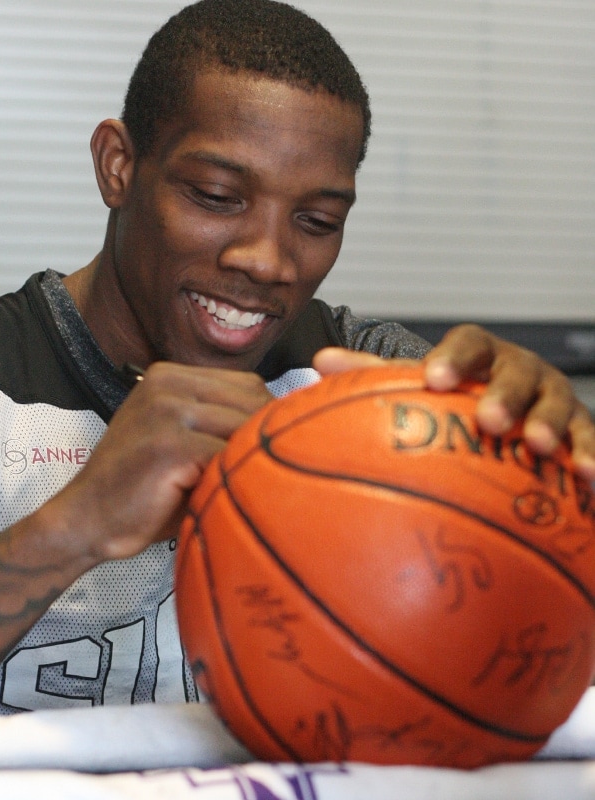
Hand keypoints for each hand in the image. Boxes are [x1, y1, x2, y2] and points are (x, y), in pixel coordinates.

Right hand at [44, 362, 272, 562]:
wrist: (87, 519)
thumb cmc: (143, 489)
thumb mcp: (180, 440)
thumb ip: (219, 424)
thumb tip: (287, 427)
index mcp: (169, 376)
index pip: (248, 385)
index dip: (265, 420)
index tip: (267, 453)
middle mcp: (167, 383)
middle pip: (253, 401)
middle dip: (266, 440)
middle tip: (264, 474)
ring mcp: (166, 410)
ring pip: (246, 427)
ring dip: (252, 460)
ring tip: (245, 487)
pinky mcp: (169, 443)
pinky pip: (228, 455)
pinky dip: (236, 477)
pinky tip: (227, 496)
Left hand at [313, 324, 594, 479]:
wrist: (514, 424)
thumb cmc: (458, 405)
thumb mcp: (422, 390)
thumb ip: (375, 376)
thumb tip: (320, 361)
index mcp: (478, 358)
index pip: (468, 343)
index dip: (452, 357)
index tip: (433, 380)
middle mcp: (519, 372)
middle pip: (517, 371)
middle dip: (504, 392)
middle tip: (488, 419)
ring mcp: (554, 399)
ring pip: (558, 402)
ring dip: (549, 422)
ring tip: (539, 445)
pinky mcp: (583, 431)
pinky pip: (591, 441)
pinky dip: (593, 455)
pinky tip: (591, 477)